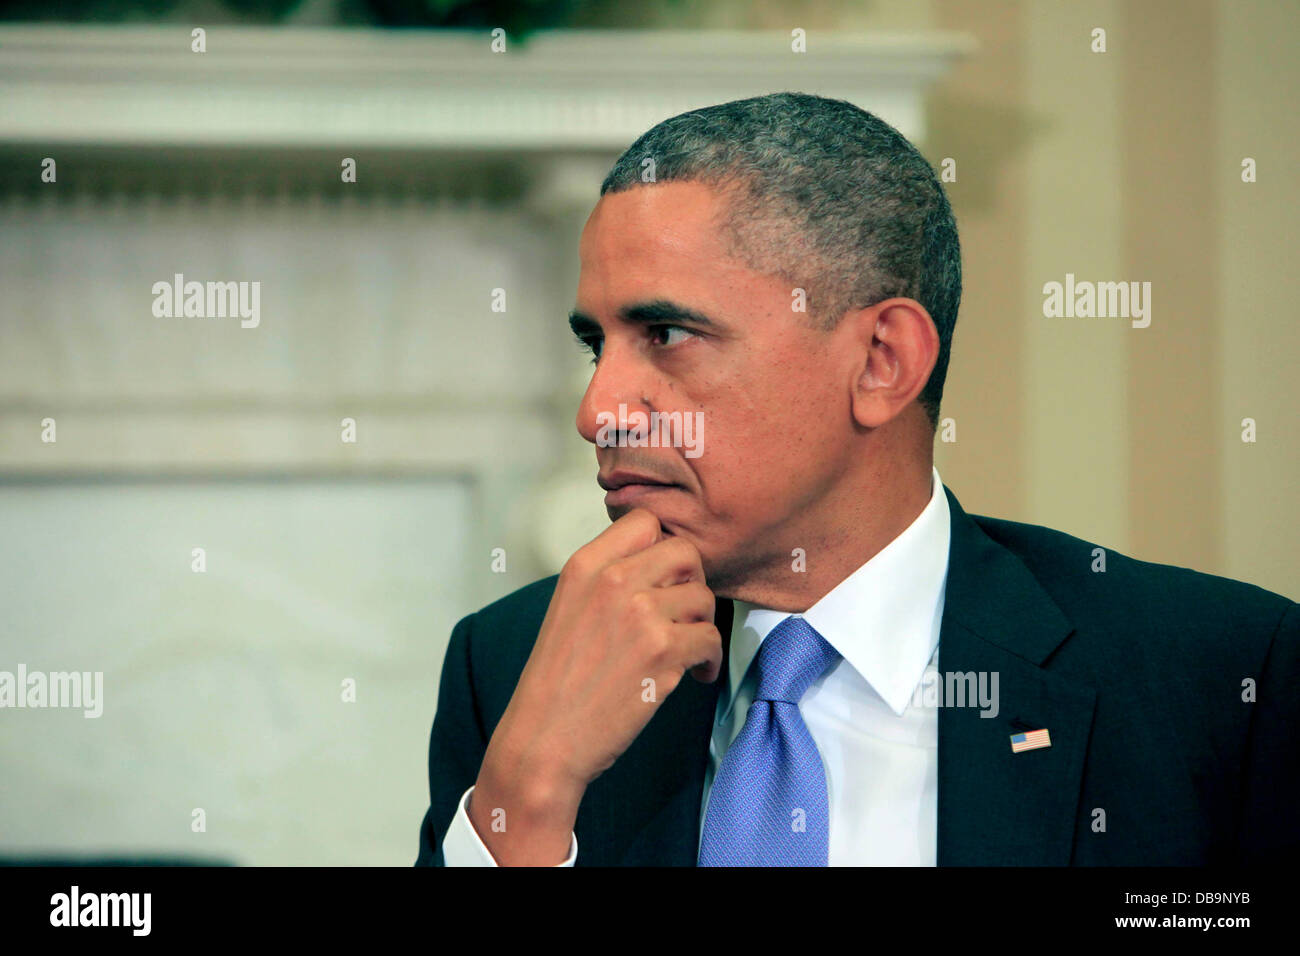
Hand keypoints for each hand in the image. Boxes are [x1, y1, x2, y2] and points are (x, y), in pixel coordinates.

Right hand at [468, 507, 721, 863]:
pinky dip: (710, 660)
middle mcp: (613, 580)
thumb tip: (660, 569)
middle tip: (683, 613)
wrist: (544, 740)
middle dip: (692, 583)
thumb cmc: (557, 682)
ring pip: (704, 597)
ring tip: (687, 650)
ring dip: (702, 625)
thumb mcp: (569, 608)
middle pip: (685, 552)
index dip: (663, 548)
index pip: (645, 522)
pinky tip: (694, 674)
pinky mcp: (663, 651)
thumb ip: (608, 580)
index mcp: (586, 565)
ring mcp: (640, 613)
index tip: (663, 578)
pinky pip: (711, 639)